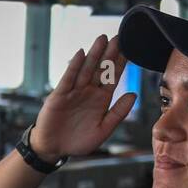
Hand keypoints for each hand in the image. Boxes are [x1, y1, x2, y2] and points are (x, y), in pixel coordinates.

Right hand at [33, 34, 136, 161]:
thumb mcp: (102, 130)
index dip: (121, 64)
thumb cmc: (78, 142)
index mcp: (101, 100)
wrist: (54, 149)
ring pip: (86, 70)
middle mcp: (89, 92)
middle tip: (118, 38)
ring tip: (102, 39)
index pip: (113, 78)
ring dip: (93, 55)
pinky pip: (68, 79)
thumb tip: (133, 95)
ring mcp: (74, 92)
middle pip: (100, 69)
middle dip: (109, 54)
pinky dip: (74, 66)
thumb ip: (118, 113)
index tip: (129, 49)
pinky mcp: (59, 95)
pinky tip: (81, 54)